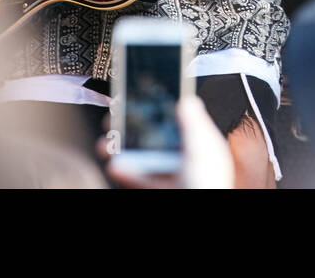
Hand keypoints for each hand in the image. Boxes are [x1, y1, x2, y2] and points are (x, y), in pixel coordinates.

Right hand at [95, 96, 233, 188]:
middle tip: (114, 118)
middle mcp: (184, 155)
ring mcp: (170, 173)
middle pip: (154, 134)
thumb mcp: (202, 152)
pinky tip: (115, 166)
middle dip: (131, 126)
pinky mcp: (158, 188)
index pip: (177, 117)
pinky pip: (138, 177)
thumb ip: (193, 125)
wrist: (199, 219)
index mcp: (199, 142)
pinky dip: (125, 172)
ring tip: (106, 144)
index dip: (159, 105)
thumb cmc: (208, 186)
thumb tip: (186, 99)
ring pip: (141, 156)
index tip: (139, 94)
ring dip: (121, 148)